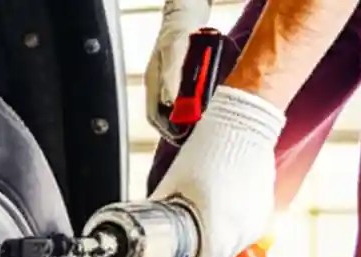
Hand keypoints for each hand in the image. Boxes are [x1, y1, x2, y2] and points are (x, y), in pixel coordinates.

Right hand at [144, 0, 210, 140]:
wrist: (186, 14)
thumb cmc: (177, 31)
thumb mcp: (173, 54)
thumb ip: (171, 78)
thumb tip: (169, 103)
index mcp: (153, 83)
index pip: (154, 116)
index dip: (165, 130)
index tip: (180, 138)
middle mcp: (161, 86)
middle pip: (167, 116)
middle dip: (179, 128)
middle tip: (194, 136)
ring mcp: (172, 83)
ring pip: (178, 110)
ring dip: (189, 118)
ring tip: (202, 126)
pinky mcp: (184, 79)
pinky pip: (188, 99)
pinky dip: (196, 106)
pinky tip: (207, 109)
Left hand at [149, 86, 284, 256]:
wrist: (243, 127)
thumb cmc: (209, 150)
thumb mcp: (173, 180)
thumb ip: (161, 204)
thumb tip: (150, 217)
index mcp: (216, 228)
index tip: (180, 256)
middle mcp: (240, 230)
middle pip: (219, 254)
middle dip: (203, 248)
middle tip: (190, 236)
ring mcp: (256, 220)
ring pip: (236, 243)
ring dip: (222, 238)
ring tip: (209, 221)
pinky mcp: (267, 209)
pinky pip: (250, 229)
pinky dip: (237, 226)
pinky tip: (227, 210)